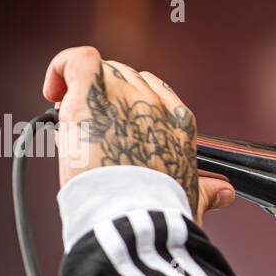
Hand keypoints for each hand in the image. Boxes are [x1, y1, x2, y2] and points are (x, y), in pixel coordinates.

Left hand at [43, 46, 234, 225]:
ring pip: (101, 71)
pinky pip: (77, 60)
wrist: (135, 215)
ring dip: (83, 91)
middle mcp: (154, 103)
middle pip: (125, 79)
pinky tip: (53, 92)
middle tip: (91, 132)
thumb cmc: (159, 210)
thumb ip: (207, 191)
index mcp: (179, 122)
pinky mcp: (92, 93)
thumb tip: (223, 194)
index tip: (117, 129)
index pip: (154, 93)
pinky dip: (61, 67)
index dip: (130, 106)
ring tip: (71, 123)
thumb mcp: (191, 198)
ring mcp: (123, 94)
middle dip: (106, 100)